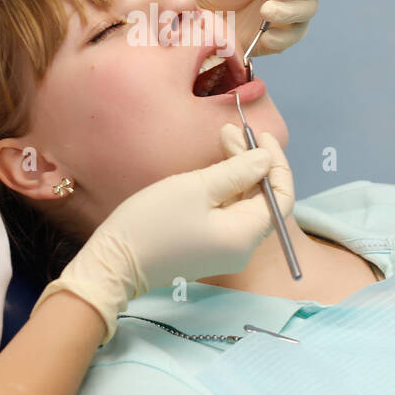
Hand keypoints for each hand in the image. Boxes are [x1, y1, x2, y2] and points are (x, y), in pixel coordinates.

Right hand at [30, 127, 293, 344]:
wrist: (113, 264)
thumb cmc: (152, 223)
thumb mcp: (196, 188)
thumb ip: (236, 172)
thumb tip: (266, 160)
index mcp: (245, 236)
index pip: (280, 197)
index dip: (276, 164)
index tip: (261, 136)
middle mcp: (242, 247)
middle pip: (262, 199)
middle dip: (252, 162)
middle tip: (232, 130)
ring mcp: (224, 250)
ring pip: (244, 204)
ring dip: (237, 172)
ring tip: (222, 138)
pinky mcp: (207, 247)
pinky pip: (227, 214)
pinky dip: (225, 188)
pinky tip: (213, 166)